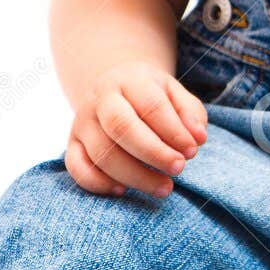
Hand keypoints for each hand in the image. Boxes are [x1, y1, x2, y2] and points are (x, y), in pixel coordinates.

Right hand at [65, 62, 208, 199]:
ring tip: (164, 187)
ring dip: (134, 176)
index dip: (174, 131)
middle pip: (121, 127)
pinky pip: (76, 167)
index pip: (151, 105)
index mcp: (129, 80)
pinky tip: (123, 190)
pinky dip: (98, 183)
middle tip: (178, 169)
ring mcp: (82, 122)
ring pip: (101, 153)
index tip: (192, 150)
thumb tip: (197, 138)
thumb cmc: (150, 96)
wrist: (112, 89)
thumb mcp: (173, 94)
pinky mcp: (71, 143)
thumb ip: (190, 113)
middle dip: (153, 153)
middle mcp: (100, 99)